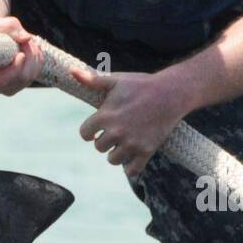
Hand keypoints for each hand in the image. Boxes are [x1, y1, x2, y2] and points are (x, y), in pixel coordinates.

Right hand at [0, 16, 42, 95]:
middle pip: (21, 78)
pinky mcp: (21, 84)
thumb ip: (10, 28)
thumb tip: (27, 38)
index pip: (2, 80)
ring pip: (30, 76)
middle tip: (27, 41)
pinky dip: (36, 59)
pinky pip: (35, 73)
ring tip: (27, 42)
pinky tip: (30, 48)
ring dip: (33, 56)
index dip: (15, 69)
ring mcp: (10, 87)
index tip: (21, 54)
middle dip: (29, 57)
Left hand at [73, 66, 197, 178]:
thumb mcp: (115, 81)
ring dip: (116, 154)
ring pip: (113, 160)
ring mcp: (132, 143)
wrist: (170, 93)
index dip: (89, 131)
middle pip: (99, 147)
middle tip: (114, 133)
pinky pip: (132, 170)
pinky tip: (132, 157)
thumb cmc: (141, 85)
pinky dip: (131, 168)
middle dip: (104, 140)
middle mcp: (116, 132)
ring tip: (122, 144)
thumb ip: (92, 80)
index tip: (95, 130)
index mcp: (105, 116)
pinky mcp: (147, 151)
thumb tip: (72, 71)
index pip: (85, 133)